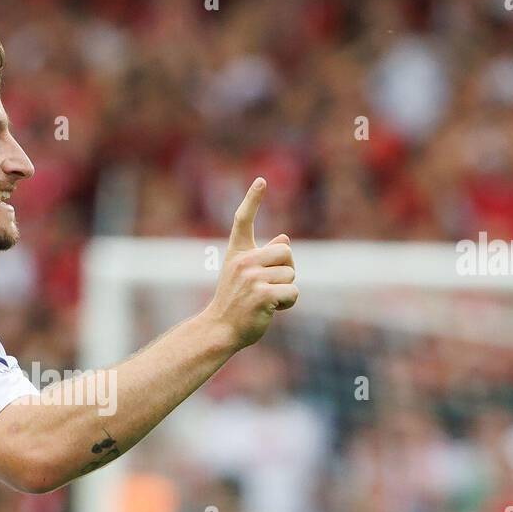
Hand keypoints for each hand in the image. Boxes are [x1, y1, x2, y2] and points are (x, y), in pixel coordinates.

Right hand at [204, 177, 297, 350]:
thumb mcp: (244, 276)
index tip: (261, 181)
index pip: (242, 220)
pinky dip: (288, 303)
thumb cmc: (234, 303)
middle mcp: (242, 261)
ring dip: (286, 290)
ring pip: (291, 275)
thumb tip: (285, 238)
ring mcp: (251, 278)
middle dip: (286, 270)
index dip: (252, 199)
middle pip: (286, 252)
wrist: (219, 330)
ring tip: (266, 301)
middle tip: (268, 287)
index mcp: (237, 253)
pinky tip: (272, 310)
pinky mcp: (262, 294)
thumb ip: (264, 256)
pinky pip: (293, 292)